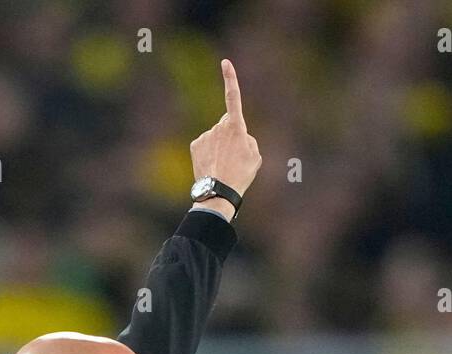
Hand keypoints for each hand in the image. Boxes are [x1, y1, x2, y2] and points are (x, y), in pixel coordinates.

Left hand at [190, 58, 261, 198]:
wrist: (218, 192)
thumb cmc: (241, 175)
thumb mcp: (256, 157)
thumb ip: (248, 140)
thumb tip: (238, 136)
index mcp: (236, 127)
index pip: (233, 98)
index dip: (230, 79)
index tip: (225, 63)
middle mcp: (219, 126)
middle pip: (228, 124)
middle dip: (232, 134)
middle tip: (235, 157)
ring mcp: (206, 135)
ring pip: (216, 135)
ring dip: (221, 146)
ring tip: (225, 165)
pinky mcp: (196, 144)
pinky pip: (206, 144)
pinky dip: (210, 152)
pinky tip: (213, 165)